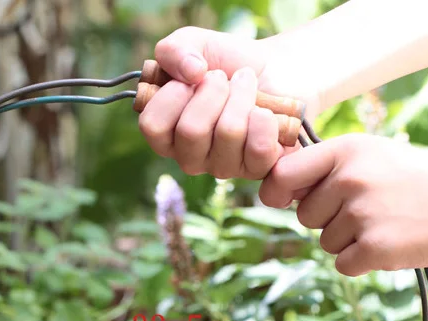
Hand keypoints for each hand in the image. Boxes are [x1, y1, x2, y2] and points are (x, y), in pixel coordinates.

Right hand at [138, 27, 319, 179]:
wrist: (274, 68)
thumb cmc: (228, 62)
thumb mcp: (193, 45)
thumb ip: (174, 50)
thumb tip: (192, 72)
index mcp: (167, 133)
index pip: (153, 126)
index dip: (172, 95)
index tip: (191, 77)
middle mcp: (190, 157)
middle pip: (191, 131)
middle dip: (213, 90)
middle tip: (223, 77)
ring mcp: (222, 167)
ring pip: (228, 133)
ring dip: (242, 95)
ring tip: (247, 85)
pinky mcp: (256, 169)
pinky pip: (258, 147)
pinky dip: (265, 118)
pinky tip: (265, 111)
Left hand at [259, 133, 427, 275]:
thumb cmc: (422, 181)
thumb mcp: (375, 156)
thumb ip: (328, 169)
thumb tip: (275, 190)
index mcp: (346, 149)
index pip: (282, 174)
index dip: (275, 192)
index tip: (281, 199)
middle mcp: (349, 178)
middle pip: (304, 216)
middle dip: (328, 219)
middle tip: (372, 209)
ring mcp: (361, 213)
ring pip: (324, 242)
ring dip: (348, 241)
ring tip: (388, 222)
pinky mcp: (374, 248)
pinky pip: (342, 265)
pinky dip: (362, 262)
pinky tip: (392, 244)